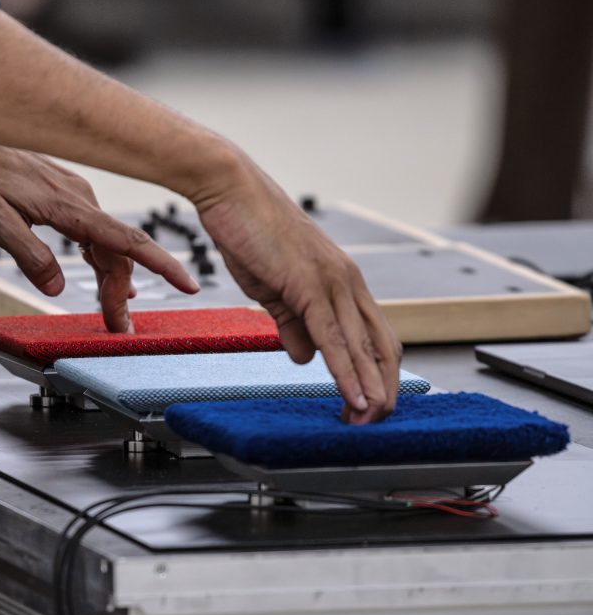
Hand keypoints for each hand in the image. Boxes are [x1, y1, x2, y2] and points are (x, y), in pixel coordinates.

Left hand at [0, 138, 198, 330]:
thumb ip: (29, 255)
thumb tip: (56, 286)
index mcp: (69, 207)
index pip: (126, 242)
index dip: (161, 264)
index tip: (187, 282)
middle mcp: (77, 198)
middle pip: (116, 251)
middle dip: (122, 291)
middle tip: (119, 326)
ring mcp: (70, 193)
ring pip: (103, 241)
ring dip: (110, 276)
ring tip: (113, 309)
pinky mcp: (58, 192)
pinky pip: (90, 229)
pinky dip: (98, 255)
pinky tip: (98, 270)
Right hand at [193, 154, 401, 422]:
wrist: (230, 191)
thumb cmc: (249, 231)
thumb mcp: (271, 289)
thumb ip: (292, 323)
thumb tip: (305, 356)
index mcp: (342, 282)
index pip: (376, 336)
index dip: (378, 374)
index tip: (372, 405)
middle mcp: (348, 282)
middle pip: (384, 346)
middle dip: (384, 389)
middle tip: (377, 422)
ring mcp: (334, 282)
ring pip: (364, 347)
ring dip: (370, 389)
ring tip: (370, 421)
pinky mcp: (311, 285)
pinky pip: (335, 339)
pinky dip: (347, 373)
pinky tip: (352, 397)